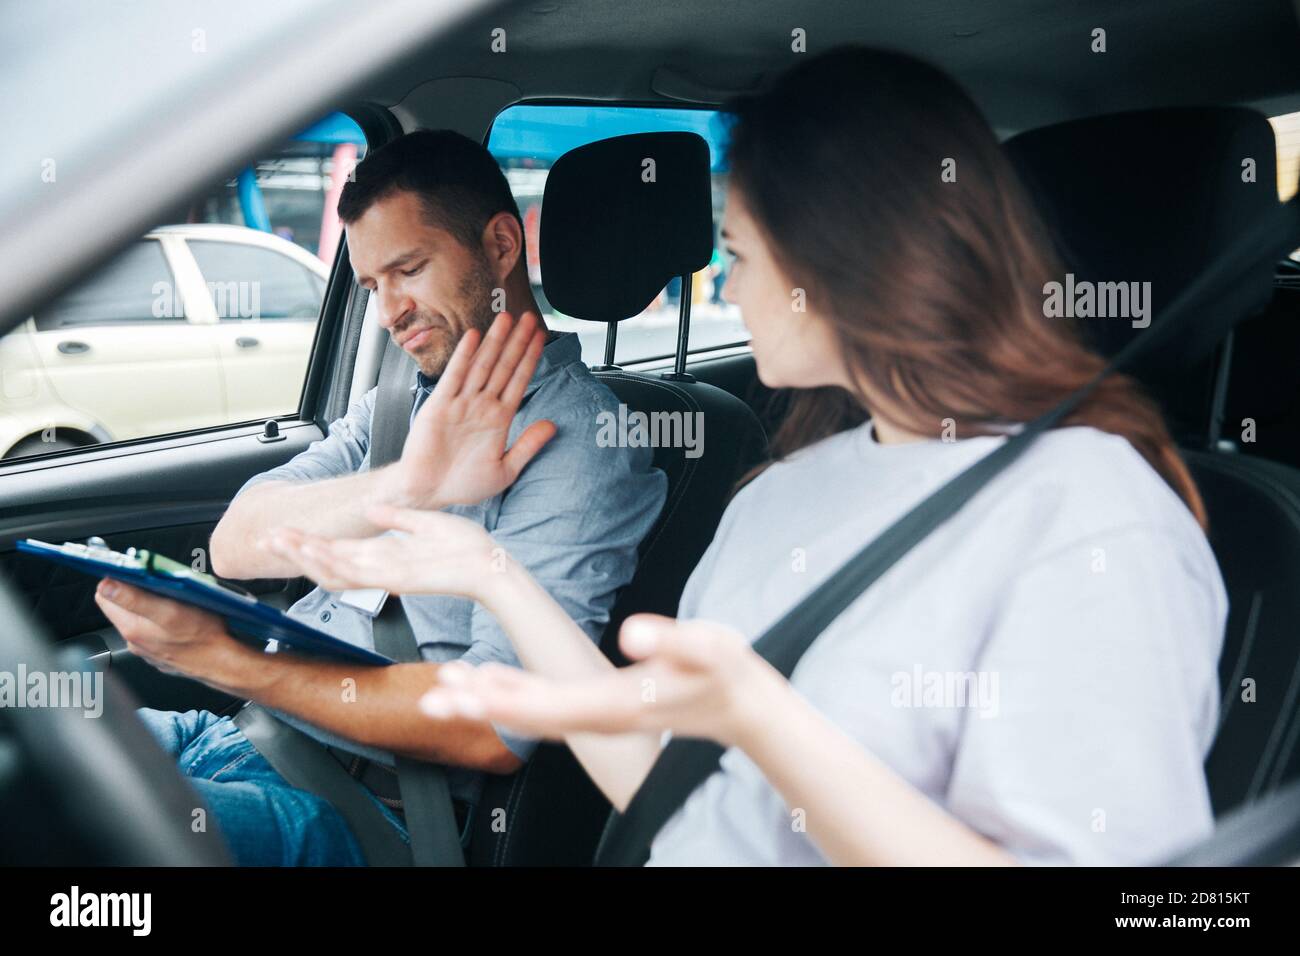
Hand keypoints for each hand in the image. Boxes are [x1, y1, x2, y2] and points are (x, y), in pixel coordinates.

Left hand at [93, 579, 256, 692]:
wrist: (223, 663)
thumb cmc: (204, 636)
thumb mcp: (170, 610)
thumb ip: (134, 598)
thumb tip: (105, 586)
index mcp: (131, 627)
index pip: (104, 595)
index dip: (118, 579)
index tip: (135, 573)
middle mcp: (134, 640)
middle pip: (121, 606)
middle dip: (137, 592)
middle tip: (161, 587)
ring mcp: (147, 648)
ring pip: (139, 618)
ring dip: (151, 607)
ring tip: (173, 603)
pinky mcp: (159, 653)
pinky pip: (153, 631)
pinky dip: (160, 623)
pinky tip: (179, 622)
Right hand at [265, 504, 505, 601]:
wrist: (491, 566)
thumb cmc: (466, 548)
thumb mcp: (427, 524)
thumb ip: (398, 519)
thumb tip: (373, 510)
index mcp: (386, 555)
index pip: (337, 549)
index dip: (308, 542)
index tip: (283, 530)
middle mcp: (380, 567)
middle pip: (326, 562)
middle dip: (294, 551)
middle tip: (264, 538)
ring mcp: (386, 576)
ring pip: (334, 571)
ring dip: (305, 557)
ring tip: (278, 542)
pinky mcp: (398, 580)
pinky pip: (358, 574)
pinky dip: (334, 563)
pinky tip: (313, 551)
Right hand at [389, 311, 555, 509]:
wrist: (427, 493)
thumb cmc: (462, 484)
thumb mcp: (505, 469)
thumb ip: (528, 446)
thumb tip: (553, 426)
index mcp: (499, 419)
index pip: (519, 380)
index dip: (530, 358)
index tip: (541, 337)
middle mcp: (482, 406)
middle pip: (504, 366)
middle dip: (517, 341)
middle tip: (530, 317)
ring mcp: (461, 403)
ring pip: (483, 365)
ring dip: (495, 341)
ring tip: (507, 318)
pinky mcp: (440, 406)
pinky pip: (455, 376)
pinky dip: (464, 356)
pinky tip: (474, 337)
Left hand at [418, 615, 780, 746]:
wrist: (741, 705)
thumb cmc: (724, 675)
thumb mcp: (706, 648)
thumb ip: (670, 640)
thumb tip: (634, 633)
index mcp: (615, 702)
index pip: (547, 706)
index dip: (504, 699)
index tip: (465, 692)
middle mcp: (598, 714)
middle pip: (526, 716)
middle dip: (478, 708)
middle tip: (430, 701)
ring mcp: (598, 714)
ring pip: (529, 713)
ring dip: (486, 701)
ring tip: (444, 688)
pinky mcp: (600, 706)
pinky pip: (544, 706)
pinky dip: (511, 695)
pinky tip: (491, 680)